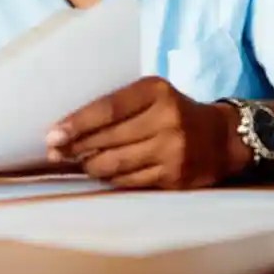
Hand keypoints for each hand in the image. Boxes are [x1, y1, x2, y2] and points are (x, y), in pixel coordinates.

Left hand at [45, 77, 249, 189]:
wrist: (221, 139)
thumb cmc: (174, 112)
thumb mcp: (151, 96)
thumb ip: (116, 107)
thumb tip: (67, 130)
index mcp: (156, 92)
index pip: (107, 108)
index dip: (76, 123)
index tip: (52, 135)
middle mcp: (166, 120)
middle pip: (108, 139)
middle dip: (75, 148)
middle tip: (55, 153)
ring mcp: (173, 151)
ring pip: (116, 164)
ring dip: (90, 166)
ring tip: (78, 163)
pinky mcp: (175, 178)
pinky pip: (130, 181)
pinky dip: (111, 178)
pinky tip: (102, 174)